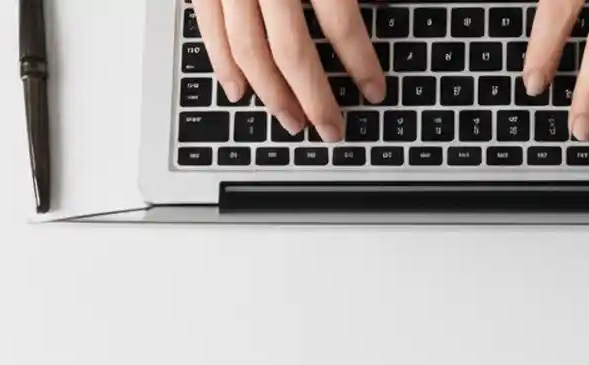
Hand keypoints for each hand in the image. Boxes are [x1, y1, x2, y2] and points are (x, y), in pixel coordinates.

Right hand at [194, 0, 385, 141]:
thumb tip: (378, 10)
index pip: (341, 24)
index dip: (361, 63)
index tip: (375, 91)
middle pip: (293, 53)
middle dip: (314, 99)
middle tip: (330, 129)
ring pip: (250, 52)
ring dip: (272, 95)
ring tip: (292, 122)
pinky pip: (210, 32)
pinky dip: (223, 67)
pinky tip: (239, 92)